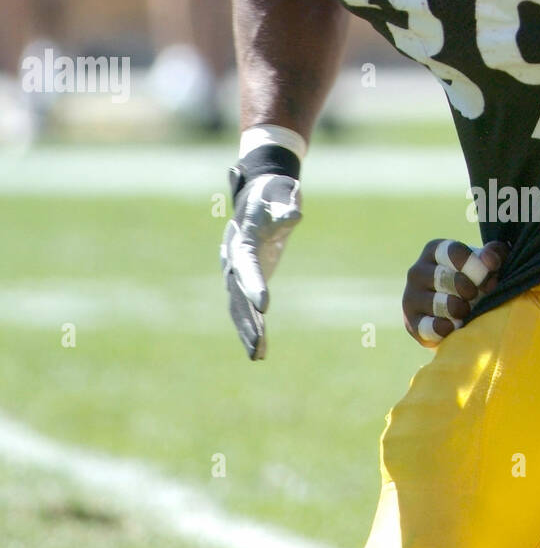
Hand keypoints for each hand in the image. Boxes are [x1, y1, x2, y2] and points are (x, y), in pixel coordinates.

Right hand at [220, 170, 301, 359]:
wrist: (259, 191)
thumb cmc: (274, 192)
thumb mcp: (281, 194)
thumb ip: (286, 206)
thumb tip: (295, 215)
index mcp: (243, 240)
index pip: (248, 267)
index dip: (254, 286)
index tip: (265, 307)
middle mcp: (235, 259)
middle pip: (238, 295)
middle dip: (248, 321)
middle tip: (258, 345)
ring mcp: (238, 272)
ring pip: (239, 308)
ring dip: (248, 331)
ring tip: (259, 356)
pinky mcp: (247, 279)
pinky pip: (246, 308)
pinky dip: (253, 328)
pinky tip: (261, 351)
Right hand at [402, 239, 507, 346]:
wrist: (460, 314)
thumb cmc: (477, 282)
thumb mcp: (488, 264)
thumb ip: (495, 253)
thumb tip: (490, 259)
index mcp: (434, 250)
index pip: (452, 251)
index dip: (475, 266)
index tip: (488, 280)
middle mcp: (417, 271)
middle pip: (444, 277)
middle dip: (468, 289)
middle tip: (476, 296)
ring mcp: (411, 297)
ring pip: (438, 303)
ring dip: (460, 310)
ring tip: (468, 312)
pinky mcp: (411, 323)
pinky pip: (429, 327)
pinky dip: (447, 329)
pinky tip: (457, 326)